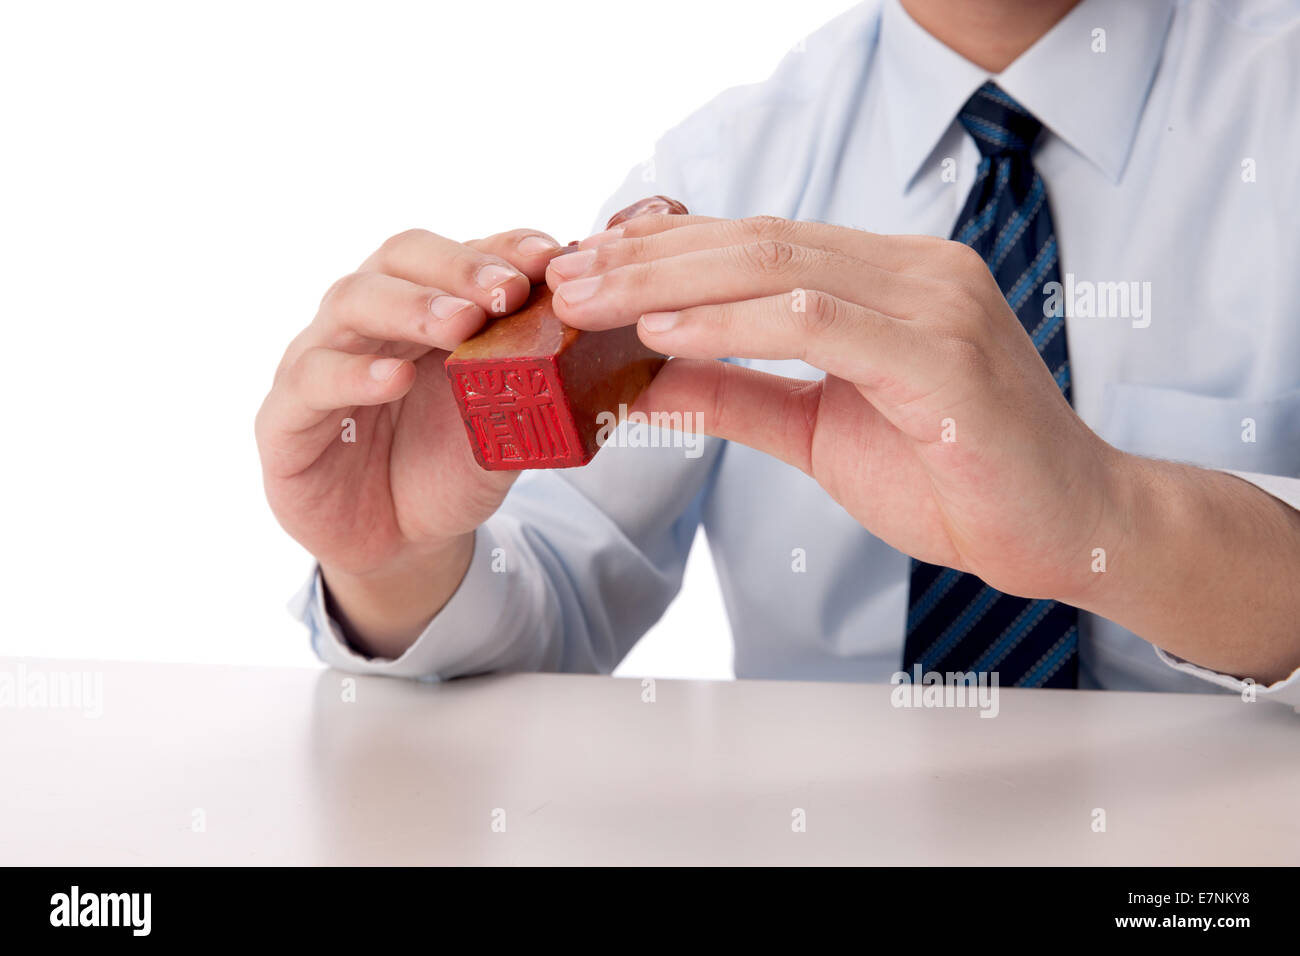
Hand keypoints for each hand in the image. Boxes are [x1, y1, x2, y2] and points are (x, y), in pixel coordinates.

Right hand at [256, 227, 561, 650]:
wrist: (403, 541)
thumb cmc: (452, 462)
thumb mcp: (508, 419)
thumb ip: (539, 375)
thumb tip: (604, 330)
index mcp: (425, 305)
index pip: (459, 255)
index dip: (501, 247)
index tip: (548, 256)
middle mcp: (369, 318)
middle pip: (399, 259)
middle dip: (457, 268)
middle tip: (505, 291)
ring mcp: (320, 359)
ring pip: (351, 303)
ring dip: (409, 307)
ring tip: (458, 325)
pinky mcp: (286, 418)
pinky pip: (312, 381)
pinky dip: (353, 374)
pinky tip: (394, 378)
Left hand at [546, 215, 1122, 604]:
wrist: (1065, 529)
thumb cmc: (955, 477)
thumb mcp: (820, 433)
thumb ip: (741, 397)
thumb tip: (648, 378)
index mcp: (889, 278)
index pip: (760, 243)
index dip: (665, 250)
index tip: (586, 268)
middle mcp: (914, 271)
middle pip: (756, 241)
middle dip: (647, 257)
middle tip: (564, 274)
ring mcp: (934, 303)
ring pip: (778, 267)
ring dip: (669, 283)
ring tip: (588, 297)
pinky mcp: (943, 354)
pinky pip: (817, 322)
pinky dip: (732, 323)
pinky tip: (664, 333)